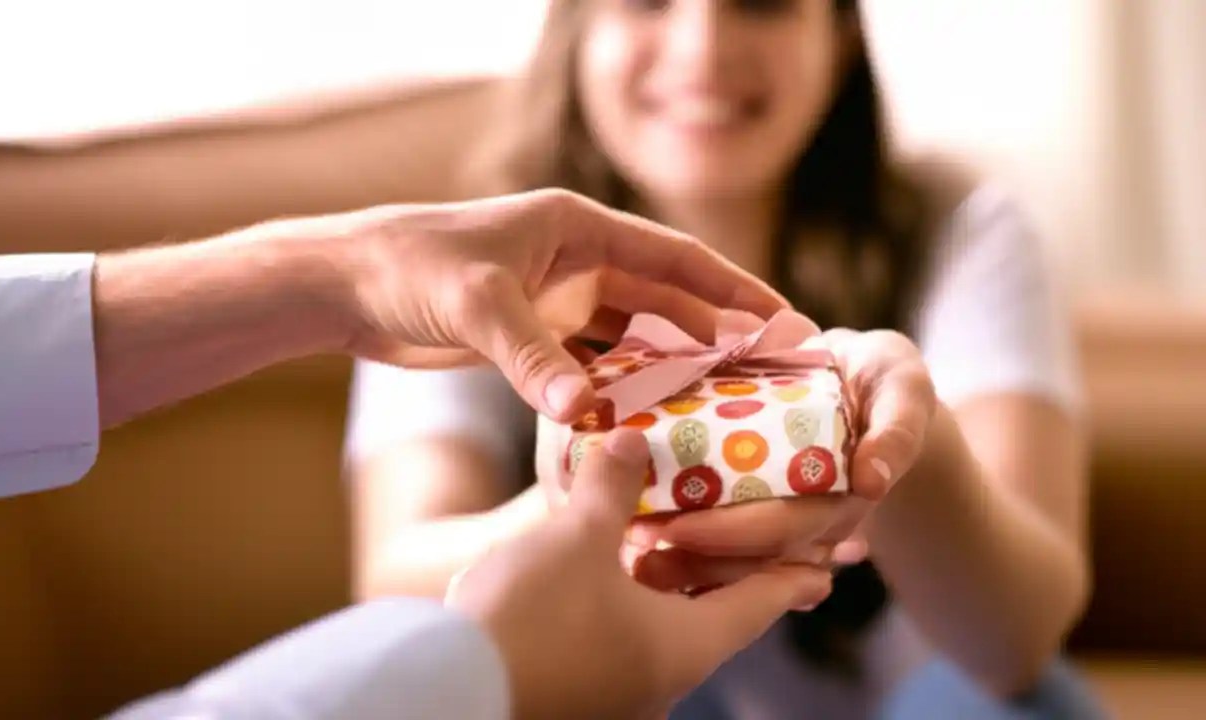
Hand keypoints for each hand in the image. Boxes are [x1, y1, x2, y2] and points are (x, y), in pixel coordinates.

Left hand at [297, 188, 786, 421]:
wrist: (346, 284)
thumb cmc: (410, 268)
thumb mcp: (476, 306)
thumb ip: (531, 358)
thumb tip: (584, 413)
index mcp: (578, 229)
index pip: (675, 258)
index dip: (733, 288)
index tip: (782, 318)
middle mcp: (577, 262)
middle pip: (665, 302)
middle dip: (716, 335)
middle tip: (768, 376)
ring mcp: (557, 301)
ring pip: (633, 338)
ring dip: (673, 368)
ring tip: (724, 406)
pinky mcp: (534, 336)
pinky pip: (594, 366)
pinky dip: (622, 390)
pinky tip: (652, 421)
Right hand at [446, 429, 830, 719]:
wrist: (449, 689)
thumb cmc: (532, 616)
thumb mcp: (576, 538)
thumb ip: (611, 486)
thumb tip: (629, 437)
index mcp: (684, 647)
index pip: (758, 604)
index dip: (792, 575)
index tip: (827, 561)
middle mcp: (660, 678)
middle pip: (714, 620)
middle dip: (731, 576)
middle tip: (753, 539)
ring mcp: (616, 692)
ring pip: (662, 633)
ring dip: (673, 591)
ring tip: (676, 547)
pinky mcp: (575, 692)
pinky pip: (619, 642)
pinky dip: (629, 607)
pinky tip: (608, 579)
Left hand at [627, 329, 937, 588]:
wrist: (867, 383)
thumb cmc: (887, 383)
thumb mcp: (905, 391)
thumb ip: (897, 429)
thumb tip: (873, 479)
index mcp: (839, 499)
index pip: (783, 525)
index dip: (734, 532)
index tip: (679, 528)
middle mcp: (805, 518)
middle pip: (742, 550)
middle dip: (687, 550)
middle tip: (627, 539)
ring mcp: (778, 513)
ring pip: (726, 554)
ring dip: (675, 556)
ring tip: (616, 546)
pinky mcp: (751, 502)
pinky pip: (714, 530)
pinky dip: (673, 535)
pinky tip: (624, 536)